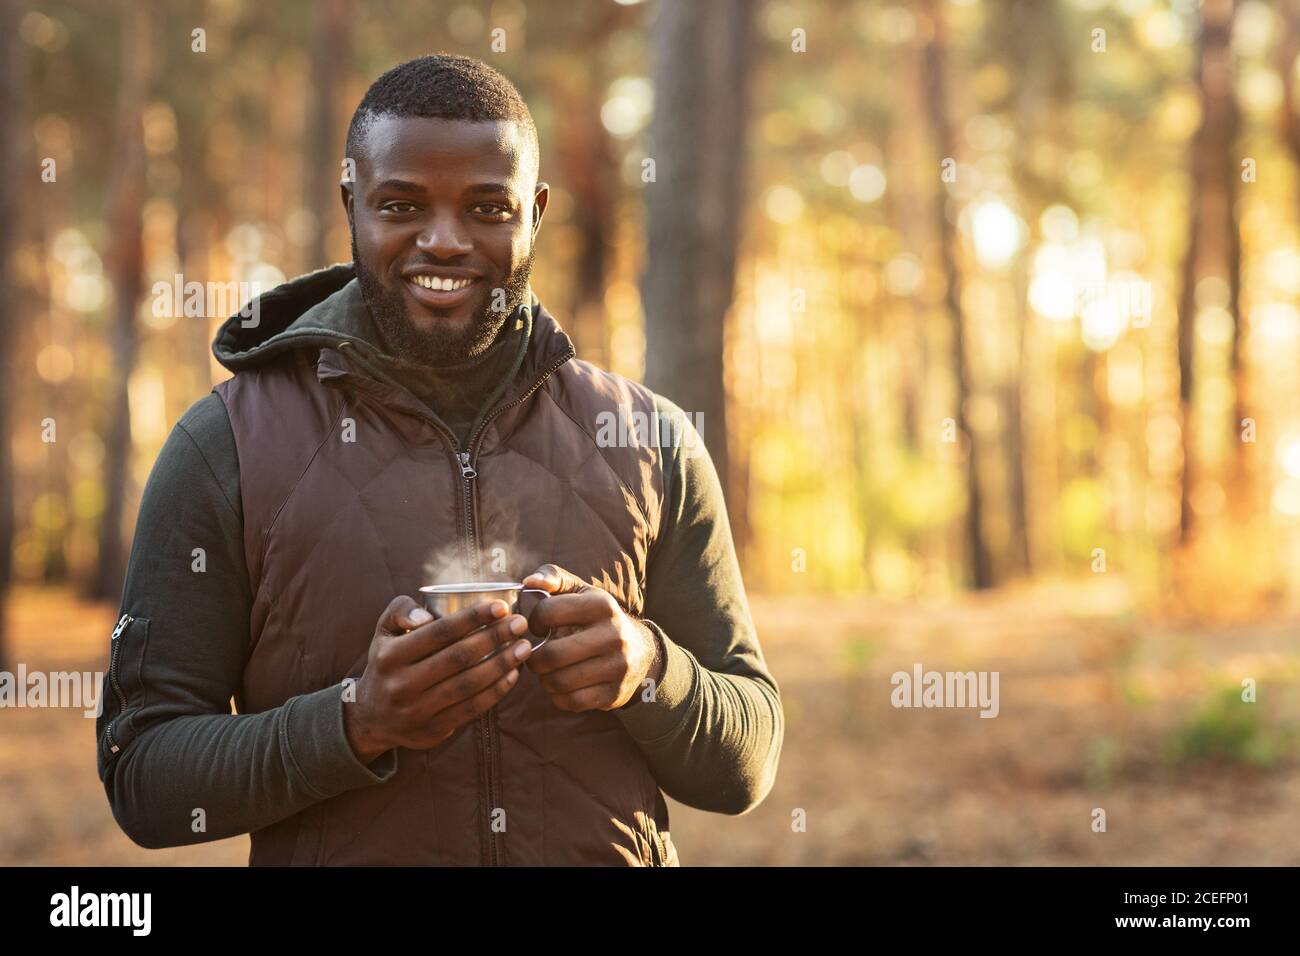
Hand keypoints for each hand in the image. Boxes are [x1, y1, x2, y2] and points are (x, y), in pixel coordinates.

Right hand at [343, 595, 533, 762]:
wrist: (371, 717)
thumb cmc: (387, 663)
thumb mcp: (384, 632)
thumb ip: (401, 610)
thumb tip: (426, 615)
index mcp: (391, 656)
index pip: (438, 633)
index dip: (472, 618)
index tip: (500, 607)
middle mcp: (402, 685)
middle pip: (459, 658)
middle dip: (495, 638)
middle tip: (520, 624)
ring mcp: (418, 711)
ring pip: (469, 685)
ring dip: (501, 664)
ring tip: (523, 647)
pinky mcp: (433, 731)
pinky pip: (471, 709)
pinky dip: (496, 691)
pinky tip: (512, 674)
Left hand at [521, 564, 662, 711]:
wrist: (641, 652)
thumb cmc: (598, 618)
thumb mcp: (582, 592)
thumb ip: (554, 579)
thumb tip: (529, 581)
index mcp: (602, 605)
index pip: (547, 612)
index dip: (533, 621)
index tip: (539, 627)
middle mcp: (613, 635)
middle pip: (551, 655)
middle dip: (534, 659)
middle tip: (535, 657)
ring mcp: (617, 667)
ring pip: (559, 681)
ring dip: (544, 679)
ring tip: (547, 671)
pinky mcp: (614, 693)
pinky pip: (571, 702)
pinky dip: (558, 697)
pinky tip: (560, 686)